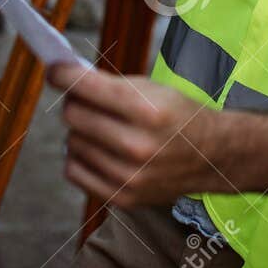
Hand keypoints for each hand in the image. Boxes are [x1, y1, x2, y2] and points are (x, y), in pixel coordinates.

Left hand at [47, 61, 219, 207]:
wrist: (212, 156)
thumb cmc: (178, 116)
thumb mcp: (153, 89)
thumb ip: (109, 85)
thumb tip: (63, 77)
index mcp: (147, 110)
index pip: (85, 88)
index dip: (62, 74)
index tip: (55, 70)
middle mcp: (137, 146)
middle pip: (74, 116)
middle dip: (75, 102)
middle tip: (84, 100)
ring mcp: (129, 176)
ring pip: (72, 142)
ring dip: (80, 131)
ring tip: (100, 128)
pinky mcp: (123, 197)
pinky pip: (74, 171)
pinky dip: (79, 157)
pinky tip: (96, 150)